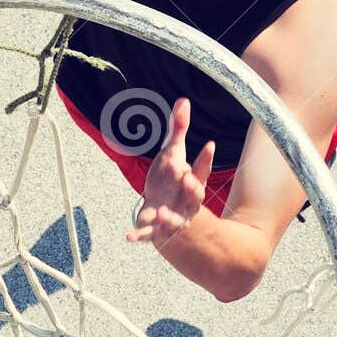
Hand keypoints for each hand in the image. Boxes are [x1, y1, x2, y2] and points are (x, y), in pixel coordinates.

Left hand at [125, 97, 213, 244]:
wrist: (162, 212)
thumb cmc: (169, 179)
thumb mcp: (173, 154)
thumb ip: (179, 129)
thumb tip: (183, 100)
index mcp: (191, 182)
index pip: (202, 170)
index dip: (205, 158)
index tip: (209, 144)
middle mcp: (186, 202)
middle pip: (194, 196)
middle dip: (191, 188)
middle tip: (186, 178)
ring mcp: (172, 217)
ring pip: (174, 219)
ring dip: (168, 217)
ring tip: (160, 212)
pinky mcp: (156, 229)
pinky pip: (148, 234)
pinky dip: (139, 236)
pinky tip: (128, 237)